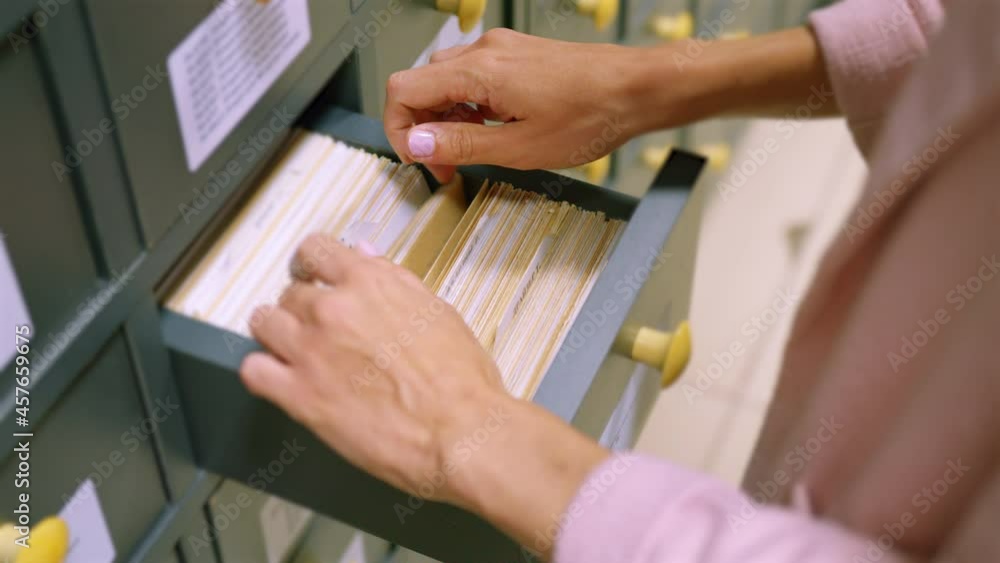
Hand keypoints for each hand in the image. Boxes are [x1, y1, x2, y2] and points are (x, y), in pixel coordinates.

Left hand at [240, 235, 608, 558]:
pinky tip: (279, 380)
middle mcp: (333, 309)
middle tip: (319, 332)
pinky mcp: (299, 395)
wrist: (461, 431)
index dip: (310, 265)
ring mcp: (311, 351)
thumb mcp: (436, 311)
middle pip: (290, 293)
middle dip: (302, 310)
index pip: (315, 250)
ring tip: (294, 353)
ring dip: (276, 334)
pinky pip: (254, 371)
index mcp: (369, 283)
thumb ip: (394, 282)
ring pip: (263, 323)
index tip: (311, 277)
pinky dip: (262, 372)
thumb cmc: (461, 380)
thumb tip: (365, 256)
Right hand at [383, 29, 650, 181]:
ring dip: (446, 118)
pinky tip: (492, 129)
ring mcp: (501, 49)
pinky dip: (468, 105)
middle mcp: (484, 51)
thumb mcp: (519, 147)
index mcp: (478, 71)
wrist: (635, 89)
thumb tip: (415, 145)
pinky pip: (473, 76)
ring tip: (472, 151)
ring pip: (446, 80)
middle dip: (423, 128)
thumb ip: (460, 144)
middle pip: (421, 84)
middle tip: (446, 166)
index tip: (418, 161)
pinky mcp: (516, 54)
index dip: (398, 130)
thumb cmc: (589, 116)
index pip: (403, 90)